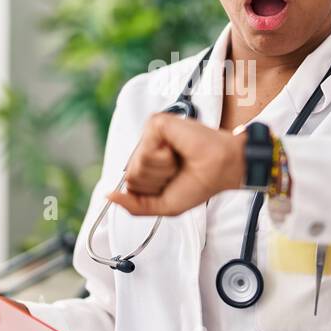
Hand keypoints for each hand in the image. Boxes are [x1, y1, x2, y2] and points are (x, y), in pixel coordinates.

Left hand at [104, 113, 246, 216]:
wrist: (221, 170)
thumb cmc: (199, 184)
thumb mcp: (163, 205)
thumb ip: (134, 206)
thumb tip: (109, 196)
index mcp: (149, 164)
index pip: (131, 183)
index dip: (152, 190)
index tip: (172, 182)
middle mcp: (148, 148)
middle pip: (131, 175)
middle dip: (155, 181)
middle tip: (176, 171)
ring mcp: (151, 135)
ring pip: (137, 165)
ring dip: (161, 170)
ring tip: (178, 160)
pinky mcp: (156, 124)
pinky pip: (145, 152)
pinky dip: (164, 158)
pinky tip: (176, 150)